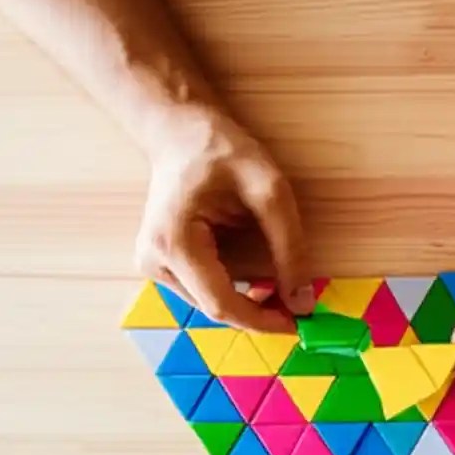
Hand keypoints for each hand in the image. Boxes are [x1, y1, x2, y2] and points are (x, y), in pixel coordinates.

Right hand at [135, 107, 313, 331]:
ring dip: (247, 303)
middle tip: (298, 305)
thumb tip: (303, 301)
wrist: (179, 132)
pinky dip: (233, 291)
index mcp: (174, 244)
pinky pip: (203, 291)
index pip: (222, 304)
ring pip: (209, 303)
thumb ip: (289, 247)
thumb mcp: (269, 191)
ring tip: (280, 288)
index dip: (263, 321)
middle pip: (215, 308)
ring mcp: (152, 265)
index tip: (299, 323)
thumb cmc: (221, 151)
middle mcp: (154, 262)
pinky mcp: (160, 265)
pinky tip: (257, 279)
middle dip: (258, 312)